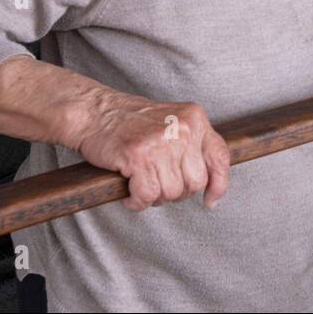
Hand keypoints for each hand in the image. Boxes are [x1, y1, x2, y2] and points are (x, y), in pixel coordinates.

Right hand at [71, 89, 230, 211]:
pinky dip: (136, 201)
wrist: (93, 112)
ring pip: (172, 192)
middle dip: (175, 191)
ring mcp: (162, 142)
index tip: (210, 199)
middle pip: (195, 182)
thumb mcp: (172, 124)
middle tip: (155, 182)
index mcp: (195, 119)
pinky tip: (129, 192)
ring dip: (153, 196)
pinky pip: (147, 196)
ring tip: (140, 183)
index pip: (219, 157)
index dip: (218, 184)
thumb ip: (193, 148)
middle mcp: (183, 128)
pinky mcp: (139, 156)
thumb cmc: (129, 123)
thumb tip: (212, 187)